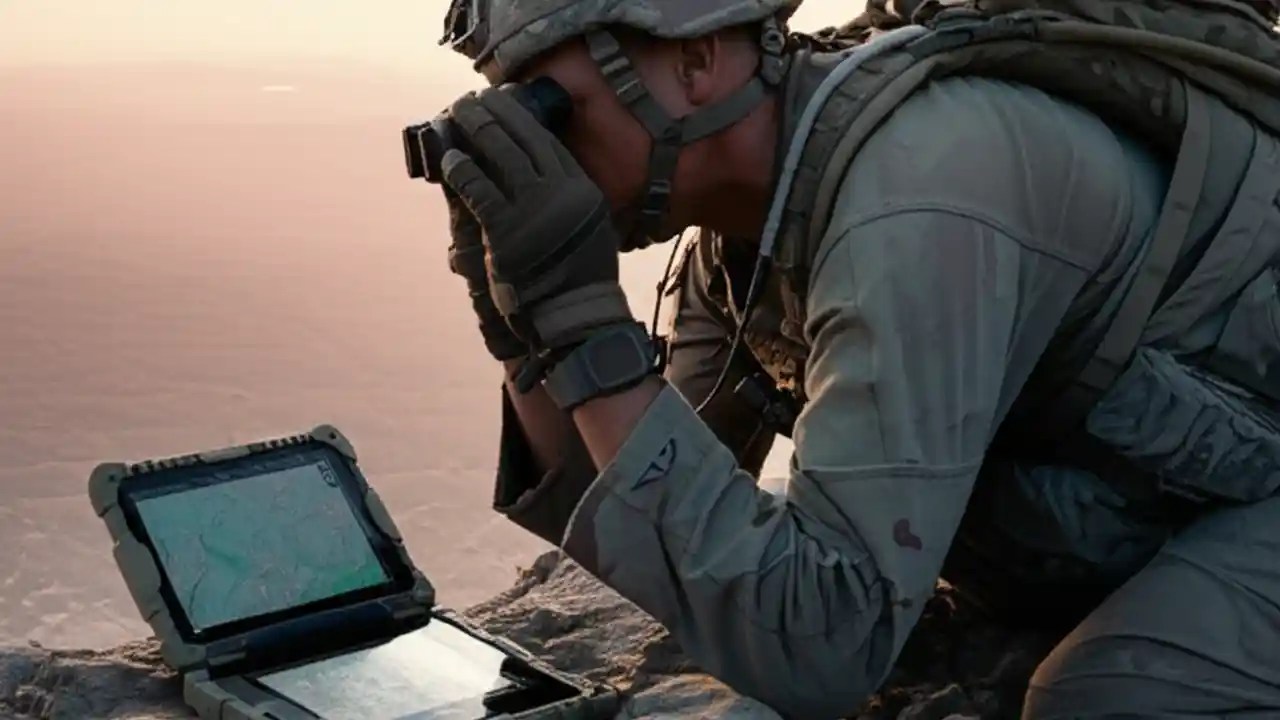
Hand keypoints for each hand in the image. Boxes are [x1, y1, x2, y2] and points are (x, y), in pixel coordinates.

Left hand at [440, 86, 632, 352]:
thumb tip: (536, 172)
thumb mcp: (587, 227)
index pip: (547, 141)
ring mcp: (533, 212)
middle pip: (521, 138)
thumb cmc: (578, 275)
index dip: (520, 116)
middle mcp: (560, 194)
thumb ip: (566, 198)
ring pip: (498, 154)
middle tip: (471, 99)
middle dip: (493, 112)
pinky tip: (449, 160)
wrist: (574, 318)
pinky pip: (477, 190)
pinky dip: (461, 170)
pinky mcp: (505, 233)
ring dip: (474, 129)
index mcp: (582, 190)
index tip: (501, 101)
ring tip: (457, 114)